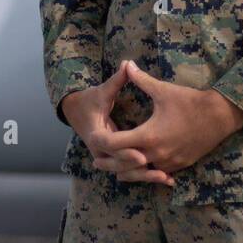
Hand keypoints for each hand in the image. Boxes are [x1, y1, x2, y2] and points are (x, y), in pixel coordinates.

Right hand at [61, 63, 170, 185]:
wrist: (76, 112)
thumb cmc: (90, 101)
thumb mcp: (103, 92)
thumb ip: (117, 80)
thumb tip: (128, 63)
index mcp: (96, 136)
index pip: (111, 148)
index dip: (126, 152)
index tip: (142, 154)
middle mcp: (99, 152)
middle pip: (119, 166)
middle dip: (139, 170)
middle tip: (160, 171)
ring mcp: (106, 159)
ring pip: (126, 174)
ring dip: (145, 177)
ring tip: (167, 178)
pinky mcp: (114, 162)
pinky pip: (130, 173)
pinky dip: (145, 176)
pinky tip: (166, 179)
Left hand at [91, 60, 242, 180]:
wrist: (220, 116)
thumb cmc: (190, 101)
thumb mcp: (162, 90)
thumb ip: (140, 79)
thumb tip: (126, 64)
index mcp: (148, 136)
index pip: (116, 145)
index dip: (103, 142)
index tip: (94, 139)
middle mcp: (156, 154)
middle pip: (124, 166)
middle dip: (110, 162)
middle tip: (96, 160)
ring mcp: (169, 163)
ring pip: (141, 173)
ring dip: (128, 169)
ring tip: (117, 163)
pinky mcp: (179, 166)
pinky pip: (157, 172)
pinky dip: (147, 170)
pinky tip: (141, 164)